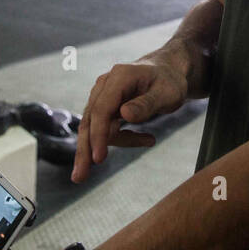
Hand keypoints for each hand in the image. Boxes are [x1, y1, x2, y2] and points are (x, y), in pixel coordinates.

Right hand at [73, 57, 188, 182]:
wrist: (168, 71)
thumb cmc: (169, 81)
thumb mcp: (167, 93)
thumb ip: (147, 104)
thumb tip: (124, 115)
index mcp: (119, 77)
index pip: (101, 109)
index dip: (98, 135)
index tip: (98, 159)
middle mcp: (104, 85)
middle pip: (90, 121)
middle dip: (86, 150)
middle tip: (79, 178)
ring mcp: (102, 96)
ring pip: (94, 128)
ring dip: (110, 145)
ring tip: (148, 141)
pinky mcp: (105, 108)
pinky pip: (107, 129)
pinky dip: (124, 138)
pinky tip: (148, 139)